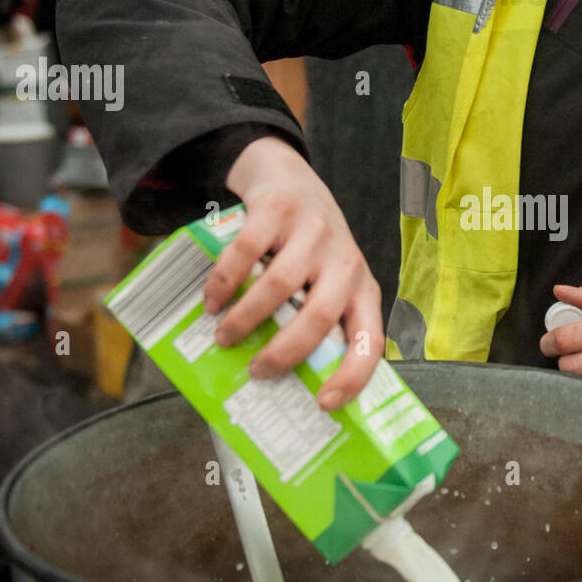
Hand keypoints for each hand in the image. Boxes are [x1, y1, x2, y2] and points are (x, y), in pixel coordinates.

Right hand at [204, 136, 383, 410]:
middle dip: (283, 352)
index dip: (352, 376)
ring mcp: (313, 233)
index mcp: (362, 289)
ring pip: (278, 286)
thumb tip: (279, 381)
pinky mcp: (278, 210)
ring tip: (224, 337)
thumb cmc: (308, 249)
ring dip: (245, 319)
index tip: (324, 403)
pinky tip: (213, 301)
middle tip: (257, 371)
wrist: (289, 178)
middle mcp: (344, 261)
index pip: (369, 340)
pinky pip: (245, 252)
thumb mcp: (325, 283)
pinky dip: (224, 283)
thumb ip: (312, 320)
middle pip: (318, 317)